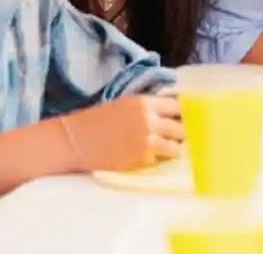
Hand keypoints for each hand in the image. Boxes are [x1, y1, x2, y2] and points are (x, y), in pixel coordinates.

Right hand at [59, 95, 183, 171]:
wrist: (73, 142)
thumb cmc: (97, 123)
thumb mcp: (125, 106)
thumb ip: (149, 109)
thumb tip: (173, 114)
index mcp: (145, 102)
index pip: (179, 105)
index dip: (184, 113)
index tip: (188, 119)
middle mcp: (149, 120)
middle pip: (182, 126)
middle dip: (185, 133)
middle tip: (185, 138)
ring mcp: (146, 141)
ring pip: (177, 146)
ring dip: (178, 148)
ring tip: (176, 151)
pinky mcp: (141, 159)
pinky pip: (163, 160)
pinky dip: (165, 160)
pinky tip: (162, 160)